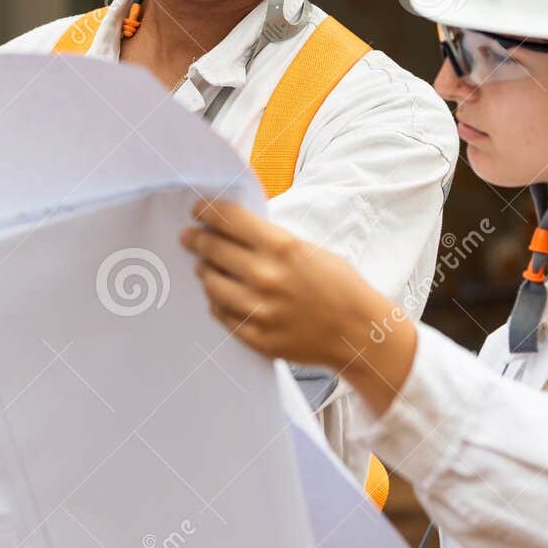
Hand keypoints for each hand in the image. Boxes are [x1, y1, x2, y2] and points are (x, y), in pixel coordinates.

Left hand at [180, 197, 416, 415]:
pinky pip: (221, 314)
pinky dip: (218, 302)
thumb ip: (269, 241)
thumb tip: (231, 230)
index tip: (197, 210)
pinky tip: (221, 296)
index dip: (206, 211)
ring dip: (205, 272)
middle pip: (212, 250)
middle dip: (196, 240)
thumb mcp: (307, 249)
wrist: (358, 332)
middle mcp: (265, 277)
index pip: (228, 219)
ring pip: (210, 284)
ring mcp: (259, 310)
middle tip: (189, 237)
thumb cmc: (338, 285)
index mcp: (281, 247)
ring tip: (206, 268)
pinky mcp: (256, 337)